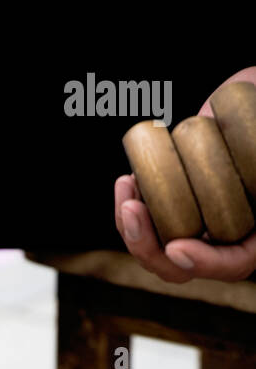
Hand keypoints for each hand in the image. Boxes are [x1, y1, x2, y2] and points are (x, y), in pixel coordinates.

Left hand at [115, 173, 255, 282]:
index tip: (177, 247)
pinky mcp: (176, 207)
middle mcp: (225, 239)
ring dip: (131, 228)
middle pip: (181, 268)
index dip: (203, 263)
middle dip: (149, 248)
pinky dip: (133, 206)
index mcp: (255, 236)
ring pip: (156, 251)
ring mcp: (197, 226)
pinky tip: (128, 181)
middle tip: (132, 211)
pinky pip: (148, 223)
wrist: (254, 100)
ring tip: (125, 187)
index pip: (231, 265)